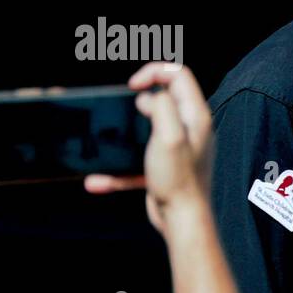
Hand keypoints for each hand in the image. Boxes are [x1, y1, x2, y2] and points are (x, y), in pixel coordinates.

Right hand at [84, 63, 213, 235]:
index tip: (132, 86)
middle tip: (121, 106)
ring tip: (107, 140)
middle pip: (164, 98)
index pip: (179, 75)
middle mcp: (189, 129)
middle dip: (138, 98)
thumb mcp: (169, 134)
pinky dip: (118, 171)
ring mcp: (177, 149)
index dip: (154, 72)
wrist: (182, 220)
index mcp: (194, 116)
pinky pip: (136, 163)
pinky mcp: (164, 168)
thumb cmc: (178, 179)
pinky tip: (97, 181)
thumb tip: (148, 97)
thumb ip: (161, 106)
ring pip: (146, 130)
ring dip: (124, 135)